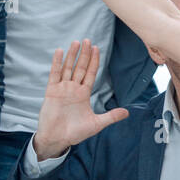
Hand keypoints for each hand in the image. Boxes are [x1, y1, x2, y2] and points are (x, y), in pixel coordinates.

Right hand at [33, 39, 128, 159]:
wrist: (57, 139)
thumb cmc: (75, 133)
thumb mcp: (96, 124)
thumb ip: (111, 116)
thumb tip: (128, 113)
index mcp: (83, 94)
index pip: (91, 73)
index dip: (94, 61)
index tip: (97, 49)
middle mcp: (73, 88)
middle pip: (80, 67)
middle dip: (85, 54)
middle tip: (88, 40)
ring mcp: (62, 89)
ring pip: (68, 68)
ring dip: (72, 55)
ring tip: (76, 42)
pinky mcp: (51, 92)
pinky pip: (54, 75)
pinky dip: (56, 63)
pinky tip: (59, 52)